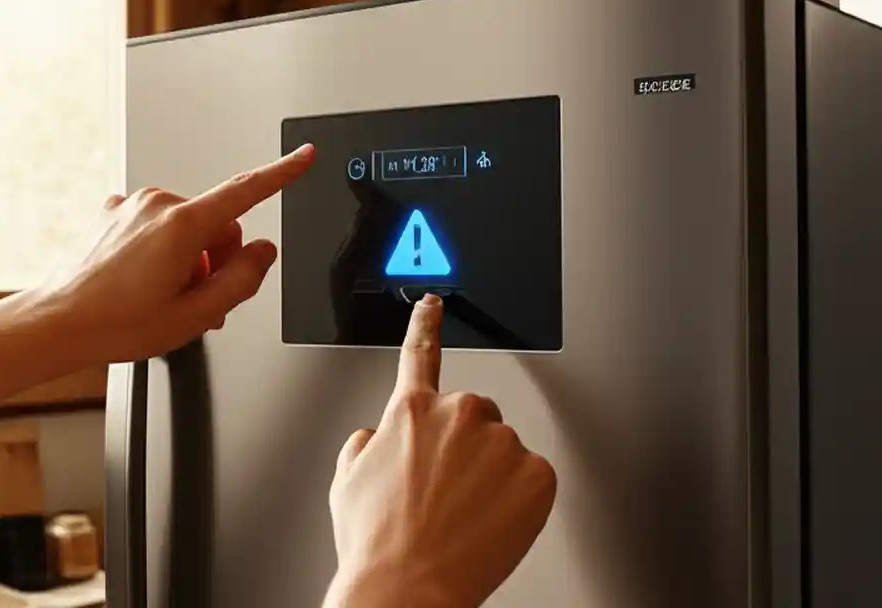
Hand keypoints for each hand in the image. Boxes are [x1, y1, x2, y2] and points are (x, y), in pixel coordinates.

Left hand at [19, 144, 314, 365]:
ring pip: (189, 227)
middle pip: (219, 223)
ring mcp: (133, 205)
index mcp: (183, 225)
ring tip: (166, 297)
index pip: (247, 191)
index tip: (304, 157)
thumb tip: (263, 252)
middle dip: (218, 259)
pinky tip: (143, 281)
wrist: (57, 323)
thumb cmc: (115, 323)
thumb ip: (242, 280)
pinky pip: (158, 225)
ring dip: (189, 259)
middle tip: (198, 299)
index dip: (283, 173)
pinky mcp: (115, 212)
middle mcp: (159, 203)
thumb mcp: (196, 315)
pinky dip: (162, 250)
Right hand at [324, 295, 556, 607]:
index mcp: (410, 411)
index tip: (433, 302)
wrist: (407, 588)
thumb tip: (374, 439)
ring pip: (503, 448)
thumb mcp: (347, 483)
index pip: (419, 353)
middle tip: (448, 489)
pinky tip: (489, 522)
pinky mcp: (535, 475)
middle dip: (466, 444)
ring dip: (491, 473)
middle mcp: (457, 415)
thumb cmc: (376, 543)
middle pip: (473, 413)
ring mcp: (500, 443)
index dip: (425, 323)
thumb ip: (364, 445)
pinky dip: (518, 500)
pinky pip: (532, 477)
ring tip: (463, 514)